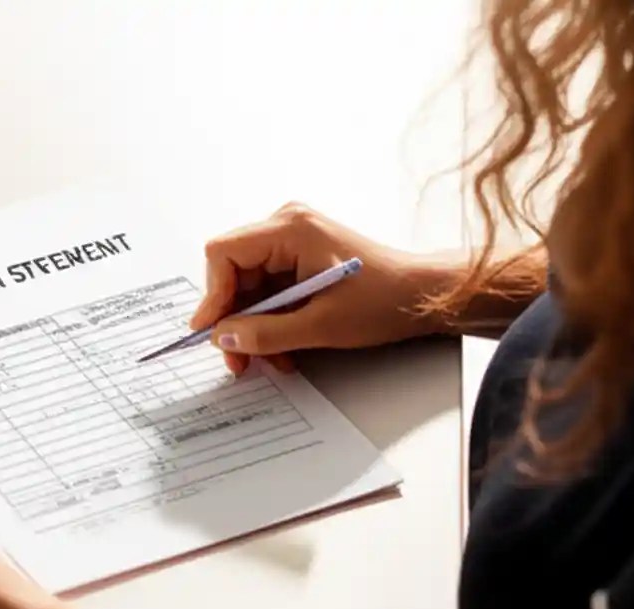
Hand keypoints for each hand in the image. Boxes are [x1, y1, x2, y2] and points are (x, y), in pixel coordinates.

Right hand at [190, 202, 448, 374]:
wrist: (421, 296)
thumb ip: (265, 333)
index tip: (212, 331)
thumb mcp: (320, 325)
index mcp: (289, 228)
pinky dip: (270, 320)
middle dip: (235, 320)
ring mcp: (292, 240)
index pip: (223, 253)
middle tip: (238, 359)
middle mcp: (286, 225)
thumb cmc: (384, 300)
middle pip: (233, 273)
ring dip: (254, 327)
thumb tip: (223, 337)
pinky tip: (282, 346)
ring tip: (269, 359)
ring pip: (248, 287)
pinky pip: (268, 290)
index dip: (212, 295)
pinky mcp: (299, 257)